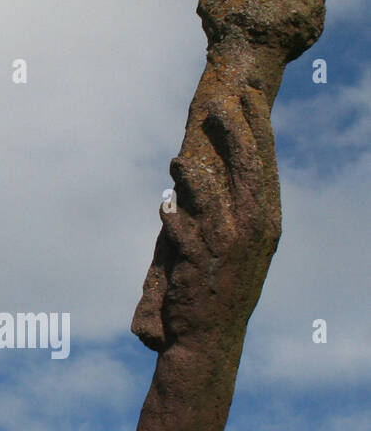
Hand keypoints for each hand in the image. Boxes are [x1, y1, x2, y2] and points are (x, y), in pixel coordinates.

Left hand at [132, 82, 280, 351]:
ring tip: (176, 161)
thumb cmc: (217, 283)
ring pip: (211, 194)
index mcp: (265, 220)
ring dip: (192, 175)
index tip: (245, 94)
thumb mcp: (233, 242)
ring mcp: (227, 244)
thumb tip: (200, 167)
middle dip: (233, 130)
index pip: (264, 163)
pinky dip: (173, 213)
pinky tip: (165, 203)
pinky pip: (182, 226)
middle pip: (246, 168)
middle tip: (217, 101)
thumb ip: (225, 206)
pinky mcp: (199, 260)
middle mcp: (253, 229)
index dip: (255, 126)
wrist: (207, 336)